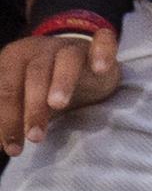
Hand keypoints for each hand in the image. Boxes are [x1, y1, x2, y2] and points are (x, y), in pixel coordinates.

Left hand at [0, 30, 119, 155]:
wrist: (77, 65)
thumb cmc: (43, 87)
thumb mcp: (21, 101)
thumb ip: (8, 117)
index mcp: (13, 59)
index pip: (6, 90)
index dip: (6, 119)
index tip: (12, 148)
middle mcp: (40, 49)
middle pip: (34, 76)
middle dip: (33, 109)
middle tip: (36, 137)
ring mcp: (70, 46)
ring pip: (66, 61)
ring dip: (62, 83)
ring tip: (59, 106)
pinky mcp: (98, 46)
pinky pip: (103, 42)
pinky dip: (102, 52)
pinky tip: (100, 68)